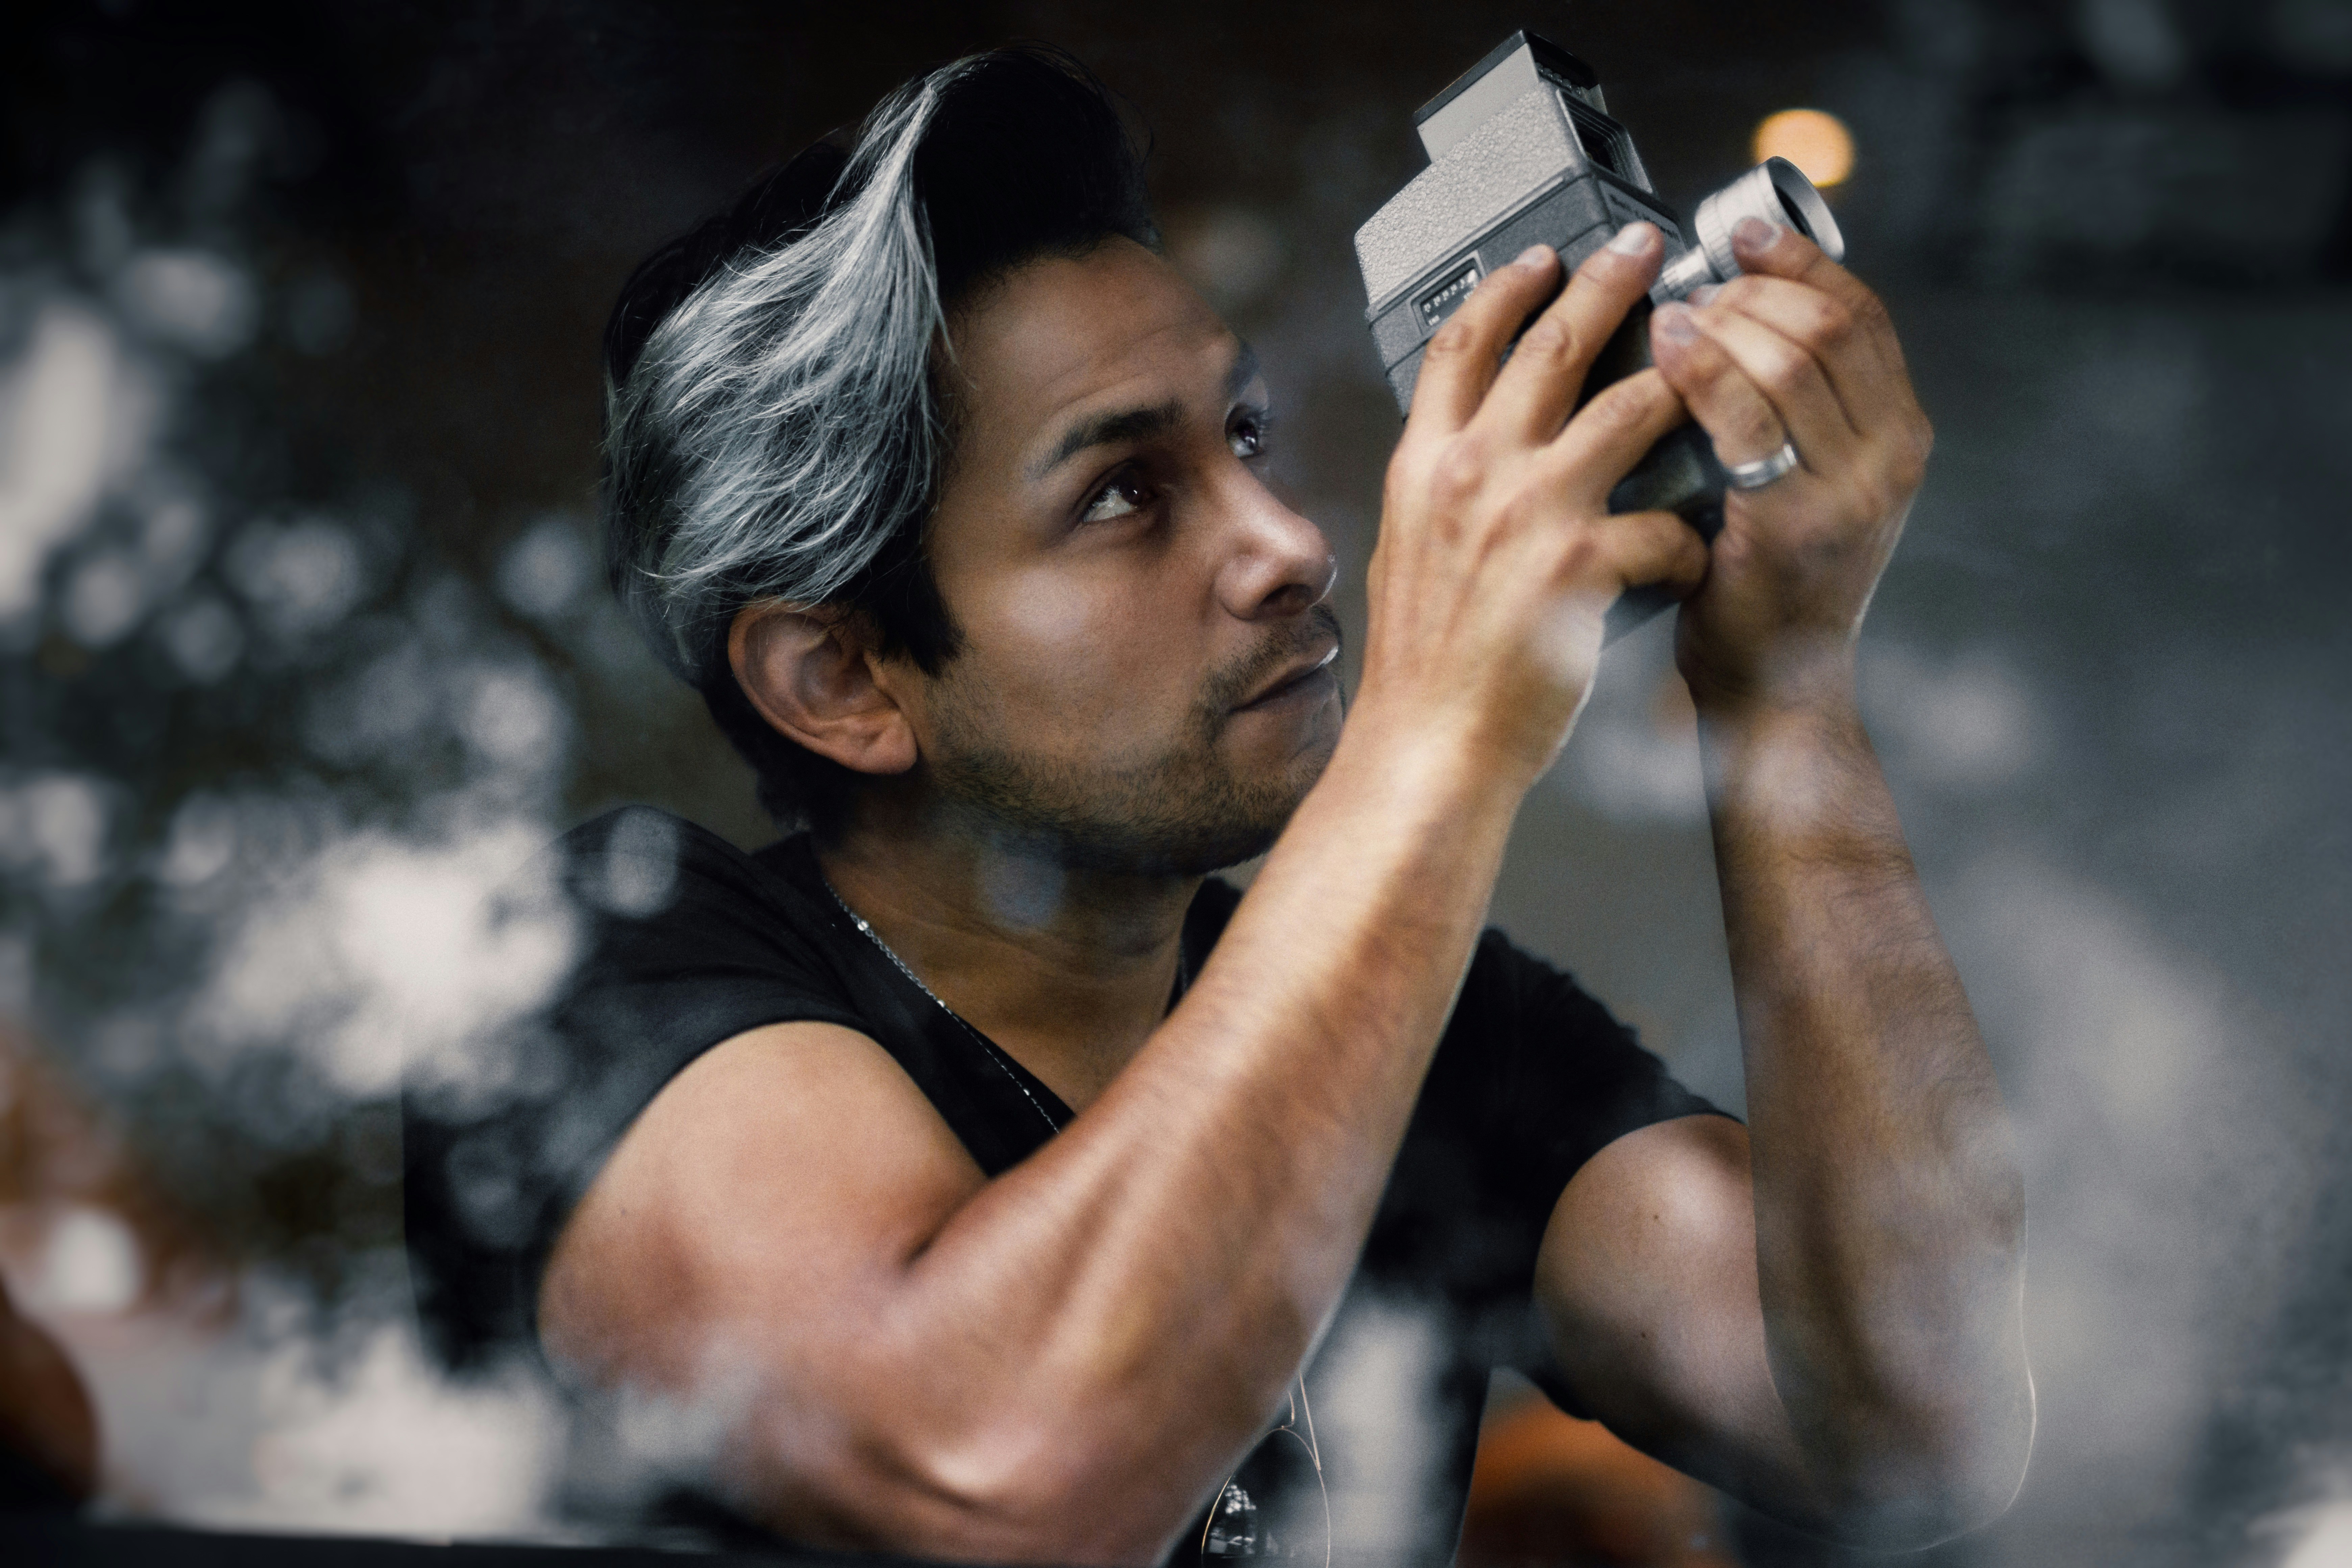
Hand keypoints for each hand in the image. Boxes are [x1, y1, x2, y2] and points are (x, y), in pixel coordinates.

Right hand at [1366, 224, 1709, 782]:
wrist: (1426, 747)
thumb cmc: (1425, 665)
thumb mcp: (1412, 550)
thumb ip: (1445, 490)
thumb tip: (1478, 446)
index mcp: (1423, 465)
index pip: (1461, 345)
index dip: (1506, 287)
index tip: (1544, 253)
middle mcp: (1472, 473)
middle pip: (1551, 344)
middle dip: (1609, 282)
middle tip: (1649, 246)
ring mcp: (1526, 514)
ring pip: (1630, 408)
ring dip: (1685, 383)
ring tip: (1720, 367)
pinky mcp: (1579, 566)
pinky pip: (1663, 528)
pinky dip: (1686, 543)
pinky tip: (1690, 563)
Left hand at [1648, 218, 1932, 717]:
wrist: (1773, 687)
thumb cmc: (1767, 580)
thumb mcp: (1803, 480)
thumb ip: (1793, 409)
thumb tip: (1732, 310)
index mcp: (1900, 434)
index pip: (1860, 312)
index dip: (1799, 261)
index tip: (1742, 232)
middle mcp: (1892, 455)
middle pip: (1828, 324)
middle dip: (1752, 290)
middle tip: (1688, 283)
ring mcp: (1852, 490)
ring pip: (1793, 360)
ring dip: (1724, 322)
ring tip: (1670, 312)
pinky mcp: (1799, 522)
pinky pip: (1747, 420)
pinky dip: (1702, 370)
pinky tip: (1662, 348)